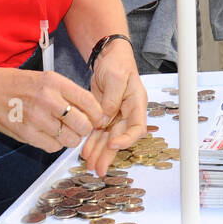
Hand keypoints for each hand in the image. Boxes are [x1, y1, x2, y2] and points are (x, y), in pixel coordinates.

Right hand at [0, 67, 109, 155]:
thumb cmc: (17, 84)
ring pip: (69, 139)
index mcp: (54, 82)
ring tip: (62, 130)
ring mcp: (36, 118)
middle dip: (85, 129)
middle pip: (83, 124)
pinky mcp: (26, 134)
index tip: (98, 119)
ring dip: (69, 138)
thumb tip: (92, 111)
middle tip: (80, 127)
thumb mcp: (46, 79)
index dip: (98, 114)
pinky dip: (54, 144)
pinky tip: (48, 135)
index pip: (89, 102)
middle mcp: (47, 99)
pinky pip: (52, 147)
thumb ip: (68, 93)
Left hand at [81, 38, 147, 174]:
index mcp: (137, 103)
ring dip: (99, 152)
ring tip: (89, 164)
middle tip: (99, 168)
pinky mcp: (104, 114)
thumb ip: (111, 100)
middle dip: (109, 154)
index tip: (113, 145)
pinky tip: (85, 152)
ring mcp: (116, 114)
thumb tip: (103, 120)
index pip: (137, 127)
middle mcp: (128, 112)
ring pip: (108, 137)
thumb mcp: (115, 78)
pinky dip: (92, 142)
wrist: (108, 55)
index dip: (126, 139)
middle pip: (119, 137)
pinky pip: (99, 131)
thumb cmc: (117, 63)